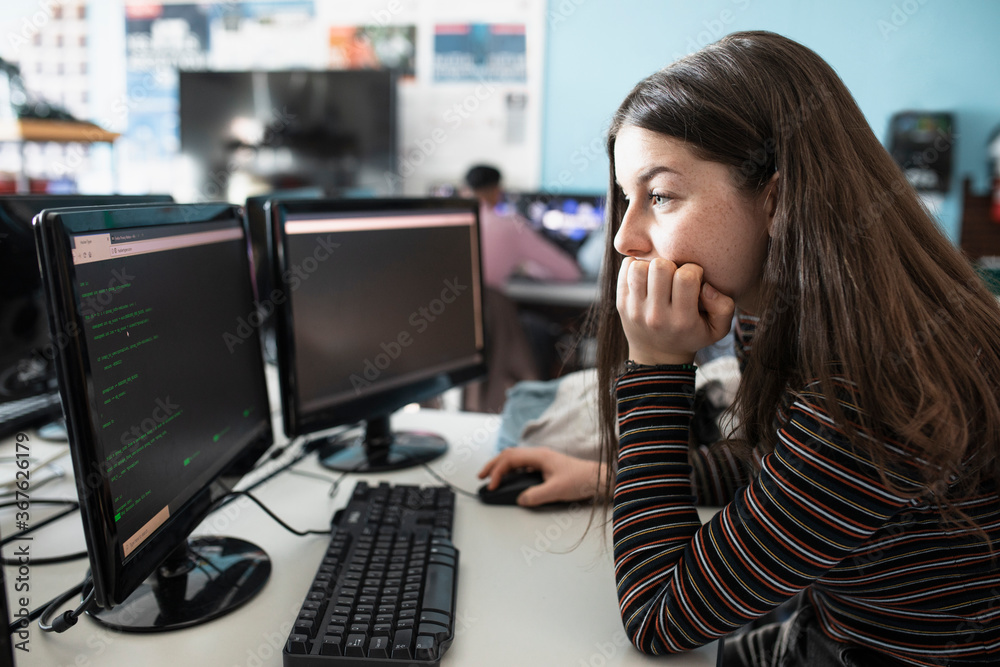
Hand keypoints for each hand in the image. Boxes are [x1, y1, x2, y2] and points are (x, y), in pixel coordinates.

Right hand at [477, 447, 602, 506]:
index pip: (510, 459)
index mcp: (539, 456)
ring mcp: (543, 460)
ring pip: (516, 459)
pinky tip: (511, 480)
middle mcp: (539, 455)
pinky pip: (524, 466)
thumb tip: (520, 500)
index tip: (492, 486)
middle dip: (493, 465)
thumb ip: (536, 496)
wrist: (600, 479)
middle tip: (481, 477)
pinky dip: (513, 471)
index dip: (497, 472)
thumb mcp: (556, 490)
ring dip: (502, 467)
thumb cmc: (582, 480)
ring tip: (492, 478)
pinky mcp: (547, 467)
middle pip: (509, 455)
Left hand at [617, 257, 734, 364]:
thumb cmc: (691, 336)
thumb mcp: (717, 329)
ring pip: (640, 266)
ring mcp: (635, 309)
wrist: (657, 358)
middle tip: (674, 277)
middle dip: (671, 265)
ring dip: (651, 266)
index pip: (686, 277)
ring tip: (659, 277)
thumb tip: (707, 287)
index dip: (693, 270)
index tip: (694, 279)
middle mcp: (656, 315)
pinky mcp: (621, 304)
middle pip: (660, 267)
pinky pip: (626, 268)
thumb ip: (724, 306)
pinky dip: (636, 266)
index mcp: (682, 320)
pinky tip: (646, 278)